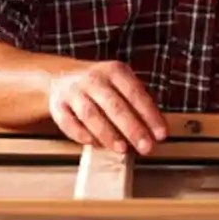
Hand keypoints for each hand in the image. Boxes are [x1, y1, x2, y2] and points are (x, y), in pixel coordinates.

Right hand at [47, 60, 166, 154]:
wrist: (60, 75)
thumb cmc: (99, 84)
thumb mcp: (120, 81)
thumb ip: (138, 101)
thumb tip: (156, 129)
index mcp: (113, 71)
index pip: (135, 93)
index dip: (149, 114)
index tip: (160, 134)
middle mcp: (93, 79)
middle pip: (114, 105)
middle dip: (132, 128)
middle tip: (146, 146)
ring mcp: (73, 92)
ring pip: (90, 114)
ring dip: (107, 133)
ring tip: (122, 148)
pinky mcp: (57, 106)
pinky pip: (68, 123)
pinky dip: (81, 134)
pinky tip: (94, 143)